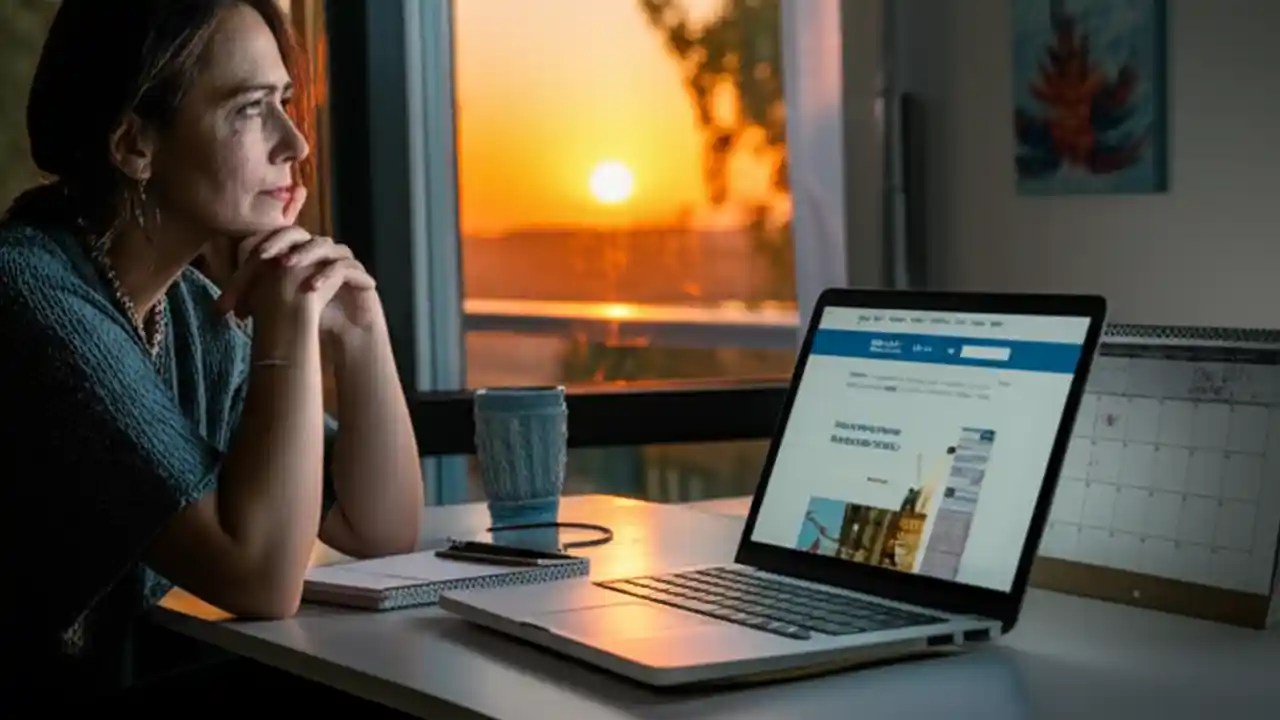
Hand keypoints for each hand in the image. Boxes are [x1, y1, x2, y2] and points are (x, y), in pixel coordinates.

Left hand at [213, 187, 380, 340]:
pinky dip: (328, 274)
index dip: (261, 244)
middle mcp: (320, 250)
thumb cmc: (314, 317)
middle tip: (263, 254)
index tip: (243, 258)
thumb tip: (217, 308)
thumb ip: (253, 300)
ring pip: (323, 245)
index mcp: (299, 252)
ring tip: (286, 265)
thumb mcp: (278, 308)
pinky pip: (343, 267)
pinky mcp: (358, 273)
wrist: (348, 333)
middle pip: (298, 234)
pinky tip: (312, 287)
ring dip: (304, 253)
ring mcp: (341, 258)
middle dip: (279, 242)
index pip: (277, 238)